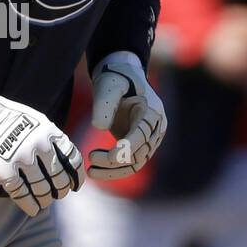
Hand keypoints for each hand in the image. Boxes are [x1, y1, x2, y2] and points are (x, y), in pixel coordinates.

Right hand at [0, 83, 82, 216]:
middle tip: (59, 194)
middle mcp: (39, 145)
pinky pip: (22, 194)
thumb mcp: (33, 120)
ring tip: (44, 203)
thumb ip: (48, 138)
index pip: (72, 158)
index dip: (76, 175)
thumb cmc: (5, 118)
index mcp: (49, 131)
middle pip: (59, 177)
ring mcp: (22, 159)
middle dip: (61, 189)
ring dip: (45, 199)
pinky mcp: (5, 171)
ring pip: (42, 188)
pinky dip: (30, 205)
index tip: (75, 185)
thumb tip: (63, 163)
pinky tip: (33, 210)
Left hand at [87, 51, 166, 180]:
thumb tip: (98, 127)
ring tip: (90, 170)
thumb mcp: (108, 85)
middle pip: (139, 153)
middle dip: (115, 161)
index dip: (128, 147)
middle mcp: (156, 128)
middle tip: (90, 157)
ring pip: (135, 163)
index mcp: (152, 112)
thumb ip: (104, 103)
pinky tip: (95, 168)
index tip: (110, 157)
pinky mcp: (139, 145)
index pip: (143, 135)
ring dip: (113, 171)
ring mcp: (150, 138)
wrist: (121, 76)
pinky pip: (130, 163)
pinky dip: (114, 170)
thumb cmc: (115, 78)